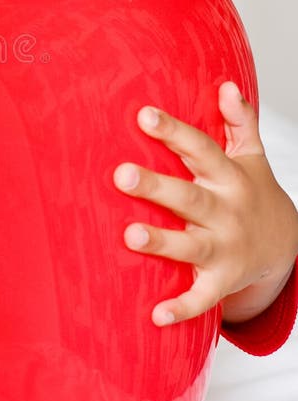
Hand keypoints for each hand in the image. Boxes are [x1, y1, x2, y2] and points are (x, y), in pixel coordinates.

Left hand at [113, 81, 297, 326]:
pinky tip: (155, 315)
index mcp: (230, 178)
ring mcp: (225, 249)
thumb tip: (227, 85)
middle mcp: (226, 212)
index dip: (174, 132)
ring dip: (162, 243)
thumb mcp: (250, 157)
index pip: (201, 150)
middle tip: (120, 174)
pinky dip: (181, 308)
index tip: (143, 115)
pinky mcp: (222, 281)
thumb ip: (239, 122)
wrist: (285, 247)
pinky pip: (202, 297)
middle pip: (189, 198)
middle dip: (156, 187)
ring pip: (191, 247)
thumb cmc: (252, 193)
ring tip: (129, 235)